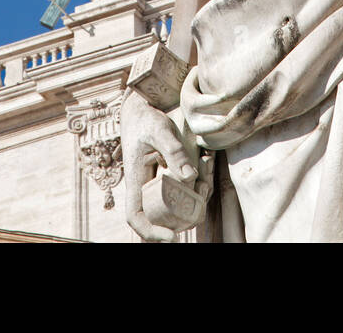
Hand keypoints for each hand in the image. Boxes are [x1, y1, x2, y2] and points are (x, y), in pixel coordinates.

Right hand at [122, 88, 204, 242]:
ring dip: (196, 195)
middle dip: (185, 212)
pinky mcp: (171, 175)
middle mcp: (146, 186)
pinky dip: (199, 182)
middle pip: (162, 215)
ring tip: (207, 170)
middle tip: (203, 190)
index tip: (171, 235)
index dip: (150, 231)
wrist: (145, 107)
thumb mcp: (159, 130)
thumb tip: (189, 176)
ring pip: (178, 203)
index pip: (136, 216)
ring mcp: (159, 182)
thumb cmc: (147, 118)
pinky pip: (186, 188)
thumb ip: (173, 151)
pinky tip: (206, 163)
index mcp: (136, 179)